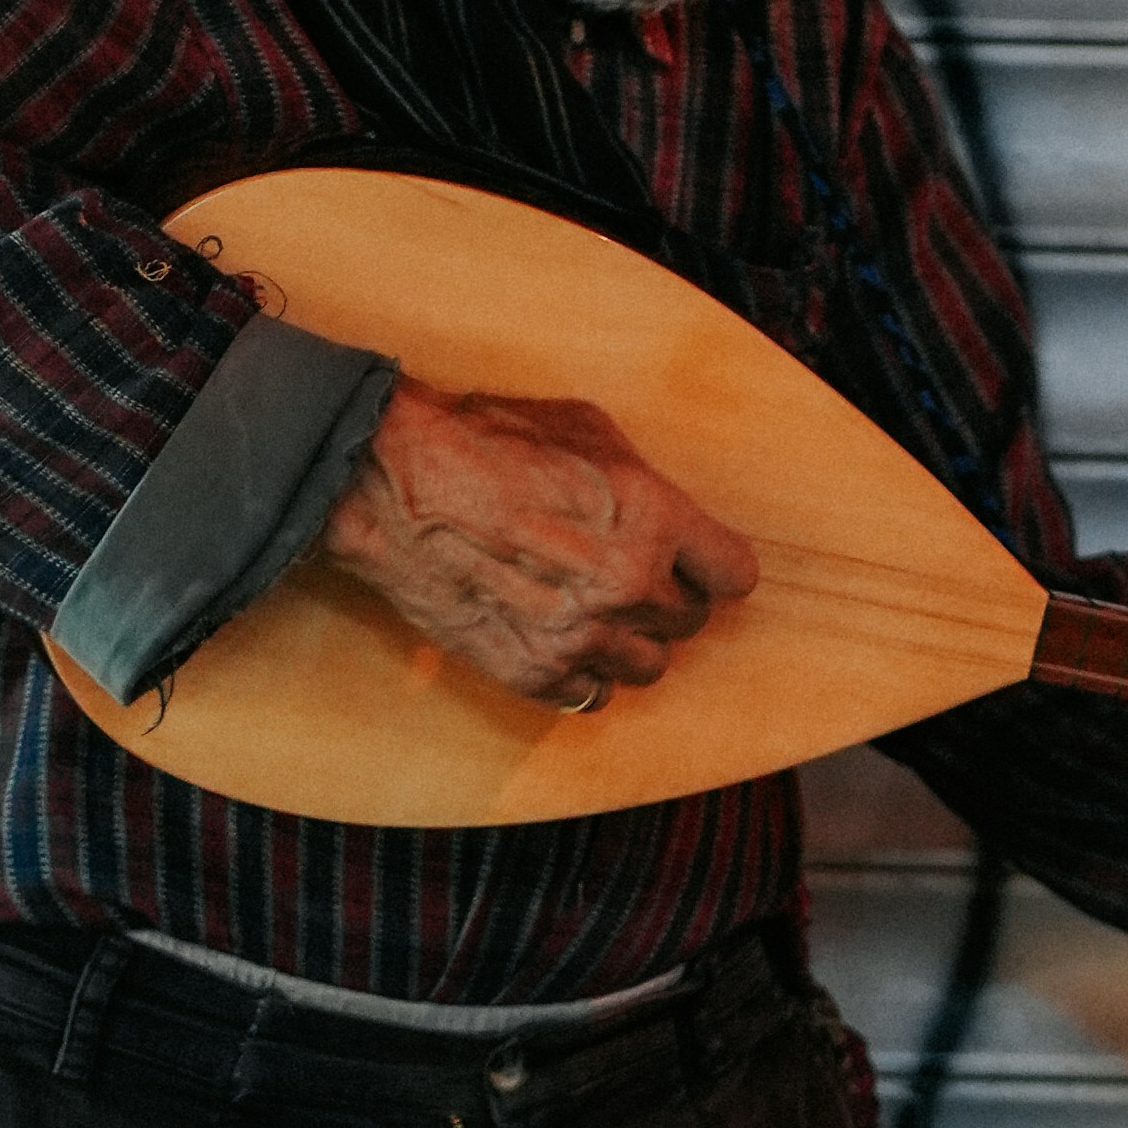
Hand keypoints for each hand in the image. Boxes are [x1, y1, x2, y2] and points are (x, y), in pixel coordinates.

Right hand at [321, 378, 760, 707]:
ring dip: (630, 640)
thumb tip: (671, 513)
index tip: (695, 561)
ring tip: (594, 608)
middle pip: (691, 620)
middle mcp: (628, 586)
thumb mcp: (588, 431)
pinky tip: (561, 636)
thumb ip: (644, 484)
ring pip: (649, 666)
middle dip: (665, 597)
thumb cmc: (486, 443)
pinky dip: (584, 673)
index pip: (734, 574)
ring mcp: (581, 637)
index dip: (711, 564)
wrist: (393, 483)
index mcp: (654, 519)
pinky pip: (593, 696)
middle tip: (625, 572)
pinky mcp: (533, 674)